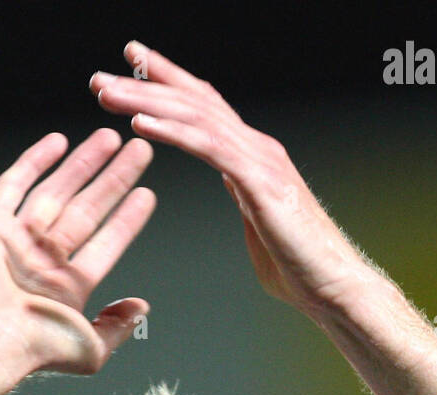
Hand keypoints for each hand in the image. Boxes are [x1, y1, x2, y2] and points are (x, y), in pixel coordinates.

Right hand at [0, 129, 155, 375]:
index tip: (147, 194)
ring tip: (110, 138)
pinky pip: (15, 185)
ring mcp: (19, 239)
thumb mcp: (91, 350)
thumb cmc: (36, 348)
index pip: (107, 243)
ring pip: (58, 191)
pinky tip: (60, 142)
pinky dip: (35, 161)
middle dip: (115, 179)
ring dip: (85, 164)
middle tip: (139, 151)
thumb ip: (117, 327)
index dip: (128, 219)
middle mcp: (45, 259)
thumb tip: (140, 308)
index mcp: (67, 286)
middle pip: (88, 209)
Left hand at [91, 41, 359, 320]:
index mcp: (252, 157)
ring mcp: (260, 160)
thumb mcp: (261, 228)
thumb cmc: (300, 270)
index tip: (131, 65)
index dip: (166, 83)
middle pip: (193, 102)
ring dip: (146, 102)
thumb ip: (246, 206)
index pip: (204, 107)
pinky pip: (208, 148)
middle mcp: (256, 147)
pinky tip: (140, 126)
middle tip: (101, 76)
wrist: (335, 287)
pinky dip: (172, 132)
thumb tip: (241, 205)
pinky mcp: (260, 183)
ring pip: (195, 117)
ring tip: (107, 94)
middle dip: (145, 84)